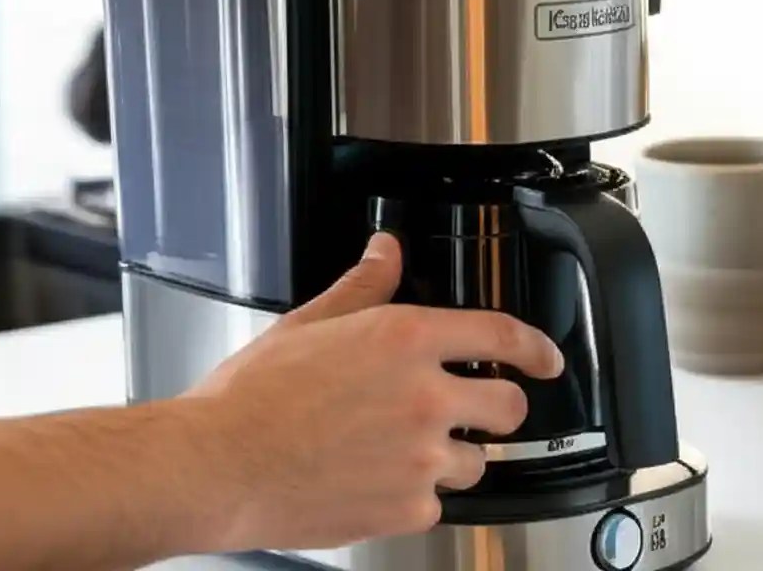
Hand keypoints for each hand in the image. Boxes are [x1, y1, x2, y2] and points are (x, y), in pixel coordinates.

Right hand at [185, 233, 563, 552]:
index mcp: (405, 340)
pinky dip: (417, 496)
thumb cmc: (250, 400)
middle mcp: (425, 398)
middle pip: (509, 407)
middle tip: (473, 410)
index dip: (536, 348)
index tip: (546, 358)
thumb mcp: (308, 323)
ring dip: (453, 455)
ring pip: (477, 461)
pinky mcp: (407, 509)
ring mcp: (421, 458)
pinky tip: (377, 480)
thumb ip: (363, 286)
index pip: (501, 336)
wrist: (216, 467)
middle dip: (498, 407)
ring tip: (403, 449)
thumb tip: (386, 253)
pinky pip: (437, 504)